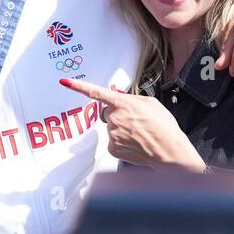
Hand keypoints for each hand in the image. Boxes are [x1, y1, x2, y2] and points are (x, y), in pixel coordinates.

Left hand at [60, 77, 204, 170]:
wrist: (169, 151)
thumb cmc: (164, 126)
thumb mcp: (150, 104)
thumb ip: (131, 99)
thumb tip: (118, 96)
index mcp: (123, 103)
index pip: (96, 93)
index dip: (79, 86)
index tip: (64, 81)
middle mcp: (114, 119)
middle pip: (107, 113)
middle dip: (116, 115)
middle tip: (135, 121)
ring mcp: (112, 135)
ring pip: (111, 128)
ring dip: (122, 129)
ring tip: (140, 134)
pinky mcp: (113, 149)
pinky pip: (114, 142)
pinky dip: (123, 142)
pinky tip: (136, 144)